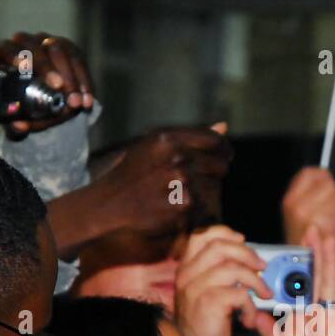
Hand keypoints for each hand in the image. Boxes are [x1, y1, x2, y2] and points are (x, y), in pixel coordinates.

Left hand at [0, 31, 93, 136]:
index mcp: (6, 55)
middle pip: (36, 48)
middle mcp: (28, 44)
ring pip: (60, 51)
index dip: (14, 55)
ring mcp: (51, 44)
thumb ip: (15, 126)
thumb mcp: (18, 118)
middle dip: (48, 67)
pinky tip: (87, 99)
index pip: (7, 49)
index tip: (23, 68)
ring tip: (76, 101)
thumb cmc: (25, 107)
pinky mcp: (71, 51)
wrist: (48, 106)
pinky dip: (84, 82)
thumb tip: (19, 126)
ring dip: (70, 77)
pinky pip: (79, 62)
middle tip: (58, 86)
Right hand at [48, 123, 232, 257]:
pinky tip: (179, 207)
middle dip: (215, 173)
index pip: (215, 141)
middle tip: (198, 180)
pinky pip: (205, 207)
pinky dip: (197, 210)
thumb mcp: (155, 146)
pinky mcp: (182, 206)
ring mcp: (180, 183)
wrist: (109, 204)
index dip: (224, 150)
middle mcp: (176, 157)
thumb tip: (225, 126)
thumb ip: (191, 136)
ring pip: (214, 187)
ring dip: (206, 192)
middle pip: (220, 165)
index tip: (224, 157)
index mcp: (168, 138)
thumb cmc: (134, 172)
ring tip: (184, 194)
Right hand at [173, 224, 271, 335]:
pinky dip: (251, 306)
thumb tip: (249, 258)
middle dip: (248, 254)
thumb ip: (219, 273)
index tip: (243, 241)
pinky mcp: (208, 304)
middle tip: (263, 269)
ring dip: (256, 282)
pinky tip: (250, 318)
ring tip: (264, 295)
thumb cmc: (205, 324)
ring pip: (232, 269)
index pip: (202, 236)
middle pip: (220, 247)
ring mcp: (195, 289)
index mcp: (186, 268)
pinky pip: (239, 294)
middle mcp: (187, 275)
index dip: (225, 233)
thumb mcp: (205, 292)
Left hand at [253, 225, 334, 335]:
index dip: (305, 262)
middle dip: (318, 253)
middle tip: (315, 229)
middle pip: (319, 277)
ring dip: (331, 265)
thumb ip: (266, 326)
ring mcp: (328, 322)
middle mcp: (318, 313)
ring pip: (331, 287)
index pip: (305, 282)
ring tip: (329, 242)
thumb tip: (255, 310)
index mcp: (303, 313)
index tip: (302, 241)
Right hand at [282, 166, 334, 252]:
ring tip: (332, 222)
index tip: (326, 181)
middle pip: (329, 185)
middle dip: (334, 196)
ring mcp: (316, 218)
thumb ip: (308, 191)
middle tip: (330, 209)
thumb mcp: (295, 210)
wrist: (304, 265)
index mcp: (291, 200)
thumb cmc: (302, 240)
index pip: (310, 174)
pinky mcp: (331, 229)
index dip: (322, 176)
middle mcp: (301, 207)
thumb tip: (323, 175)